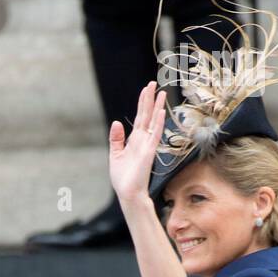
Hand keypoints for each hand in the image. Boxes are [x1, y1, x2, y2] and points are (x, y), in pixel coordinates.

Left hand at [108, 80, 166, 205]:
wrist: (128, 193)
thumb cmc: (123, 178)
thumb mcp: (115, 155)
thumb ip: (116, 139)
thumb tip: (116, 122)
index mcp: (134, 140)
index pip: (140, 117)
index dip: (142, 103)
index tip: (146, 89)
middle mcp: (142, 140)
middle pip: (147, 115)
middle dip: (150, 99)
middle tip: (154, 83)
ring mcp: (147, 145)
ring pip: (153, 122)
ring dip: (157, 107)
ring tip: (162, 93)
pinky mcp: (148, 152)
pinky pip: (154, 135)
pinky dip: (158, 124)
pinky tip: (161, 112)